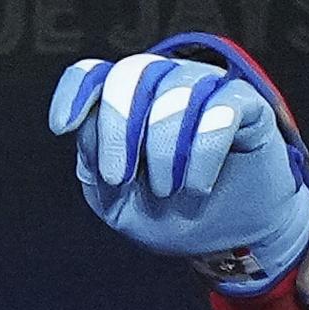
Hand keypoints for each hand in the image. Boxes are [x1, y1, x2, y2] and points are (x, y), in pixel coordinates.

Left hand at [49, 35, 308, 291]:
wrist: (233, 236)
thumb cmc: (171, 214)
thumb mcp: (119, 202)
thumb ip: (96, 166)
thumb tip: (86, 127)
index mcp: (127, 105)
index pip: (93, 75)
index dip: (75, 92)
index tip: (61, 127)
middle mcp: (165, 84)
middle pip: (132, 73)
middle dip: (117, 129)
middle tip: (118, 179)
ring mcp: (208, 87)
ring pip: (176, 91)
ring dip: (163, 149)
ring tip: (168, 192)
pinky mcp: (248, 104)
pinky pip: (222, 109)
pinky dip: (203, 152)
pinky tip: (196, 187)